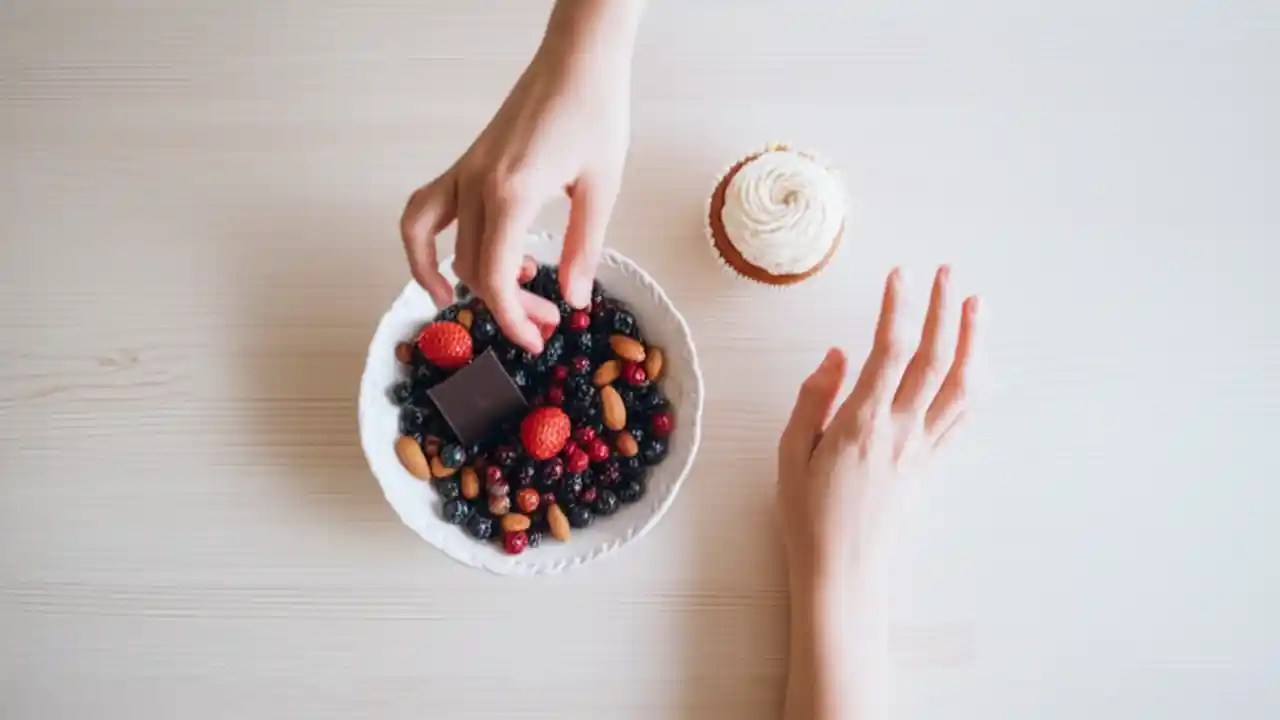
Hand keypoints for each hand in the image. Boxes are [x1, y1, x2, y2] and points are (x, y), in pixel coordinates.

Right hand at [400, 8, 632, 353]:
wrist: (578, 61)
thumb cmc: (595, 114)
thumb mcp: (602, 189)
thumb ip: (583, 248)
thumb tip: (573, 299)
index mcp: (512, 192)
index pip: (495, 276)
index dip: (511, 318)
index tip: (534, 341)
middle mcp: (478, 183)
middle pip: (473, 268)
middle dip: (508, 305)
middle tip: (547, 321)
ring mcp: (466, 172)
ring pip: (441, 245)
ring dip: (461, 281)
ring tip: (489, 306)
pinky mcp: (467, 164)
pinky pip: (426, 211)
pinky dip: (423, 245)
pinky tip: (444, 267)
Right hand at [778, 267, 980, 577]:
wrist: (844, 569)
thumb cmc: (809, 513)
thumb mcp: (792, 452)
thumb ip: (815, 398)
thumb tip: (839, 354)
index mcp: (861, 423)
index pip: (889, 352)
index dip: (898, 308)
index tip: (899, 275)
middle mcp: (901, 430)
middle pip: (935, 359)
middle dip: (943, 310)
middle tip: (946, 272)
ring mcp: (923, 447)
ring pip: (962, 385)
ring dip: (974, 341)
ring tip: (976, 304)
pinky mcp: (934, 463)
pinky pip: (964, 415)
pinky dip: (977, 382)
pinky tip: (979, 360)